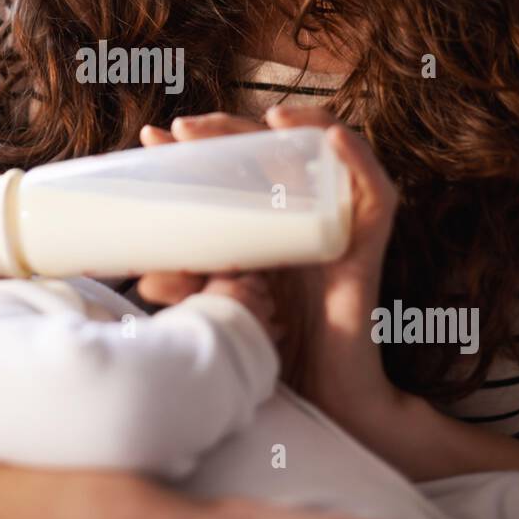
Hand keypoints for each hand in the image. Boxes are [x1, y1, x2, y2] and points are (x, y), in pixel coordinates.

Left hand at [138, 108, 399, 419]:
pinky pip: (375, 192)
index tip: (151, 140)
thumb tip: (143, 277)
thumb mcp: (224, 308)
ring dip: (301, 126)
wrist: (326, 400)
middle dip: (229, 131)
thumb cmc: (277, 352)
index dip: (196, 148)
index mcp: (266, 222)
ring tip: (264, 118)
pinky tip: (331, 141)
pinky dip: (357, 159)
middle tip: (183, 129)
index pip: (233, 166)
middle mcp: (303, 214)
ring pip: (327, 155)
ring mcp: (338, 224)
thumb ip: (191, 288)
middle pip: (273, 150)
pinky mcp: (368, 244)